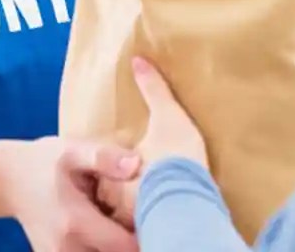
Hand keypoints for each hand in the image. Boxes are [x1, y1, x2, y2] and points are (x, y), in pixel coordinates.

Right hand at [2, 136, 141, 251]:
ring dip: (117, 244)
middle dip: (136, 240)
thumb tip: (135, 165)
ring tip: (119, 219)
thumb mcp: (71, 151)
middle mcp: (69, 249)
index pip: (126, 247)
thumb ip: (103, 157)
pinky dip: (102, 246)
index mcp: (76, 224)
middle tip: (140, 215)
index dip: (148, 234)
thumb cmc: (42, 162)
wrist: (6, 180)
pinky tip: (104, 226)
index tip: (155, 214)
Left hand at [98, 56, 208, 227]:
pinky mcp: (153, 235)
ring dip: (134, 214)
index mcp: (114, 177)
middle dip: (117, 197)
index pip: (103, 176)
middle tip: (131, 191)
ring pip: (127, 220)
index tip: (119, 168)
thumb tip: (138, 60)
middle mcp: (118, 203)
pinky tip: (163, 224)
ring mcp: (135, 223)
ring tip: (147, 209)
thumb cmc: (175, 158)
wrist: (192, 199)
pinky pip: (146, 233)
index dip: (109, 173)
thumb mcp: (167, 117)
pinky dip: (151, 228)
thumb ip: (153, 89)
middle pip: (111, 201)